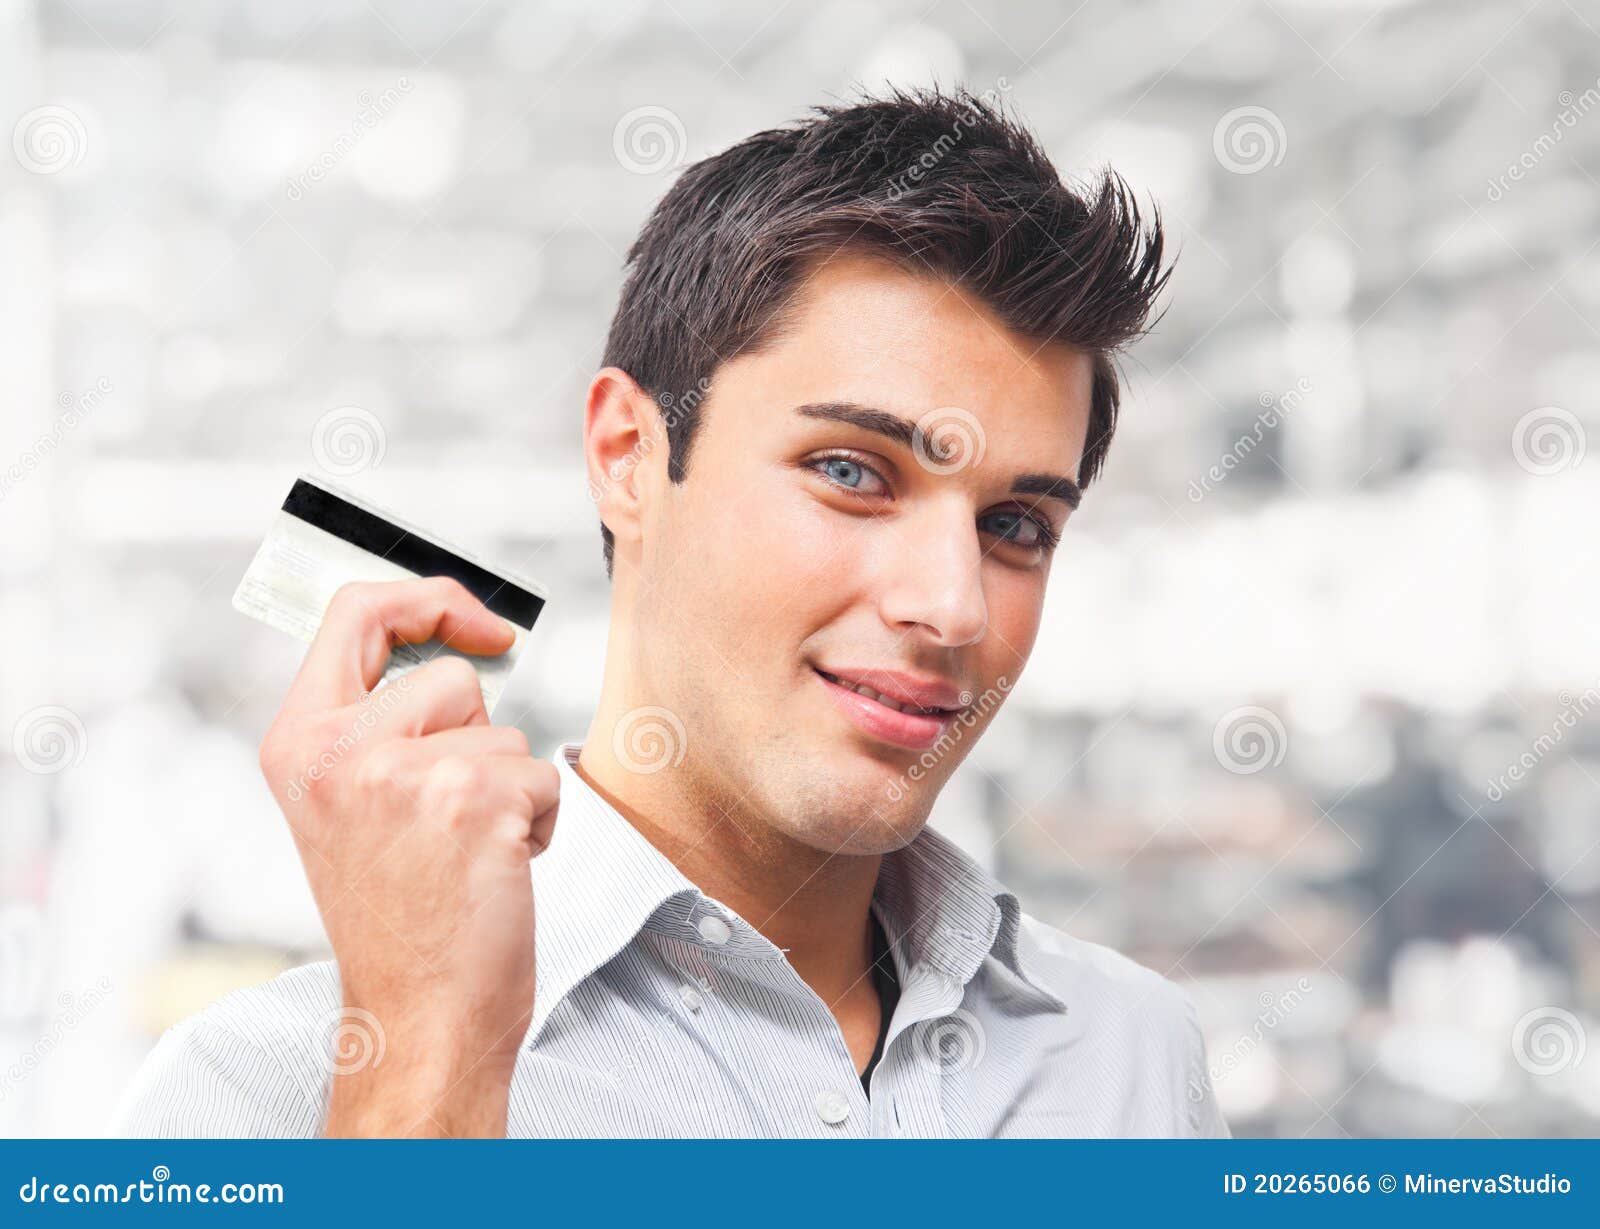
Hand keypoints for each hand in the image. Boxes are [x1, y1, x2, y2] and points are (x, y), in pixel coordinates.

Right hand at [256, 576, 558, 1135]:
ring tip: (465, 853)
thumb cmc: (399, 918)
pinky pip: (542, 777)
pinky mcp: (470, 798)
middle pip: (452, 676)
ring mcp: (403, 771)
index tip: (479, 623)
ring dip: (508, 790)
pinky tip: (496, 871)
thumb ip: (375, 725)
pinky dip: (539, 823)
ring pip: (505, 734)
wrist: (418, 1015)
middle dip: (479, 739)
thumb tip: (457, 653)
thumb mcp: (349, 805)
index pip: (354, 612)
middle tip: (450, 815)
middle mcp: (338, 750)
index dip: (426, 599)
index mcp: (298, 742)